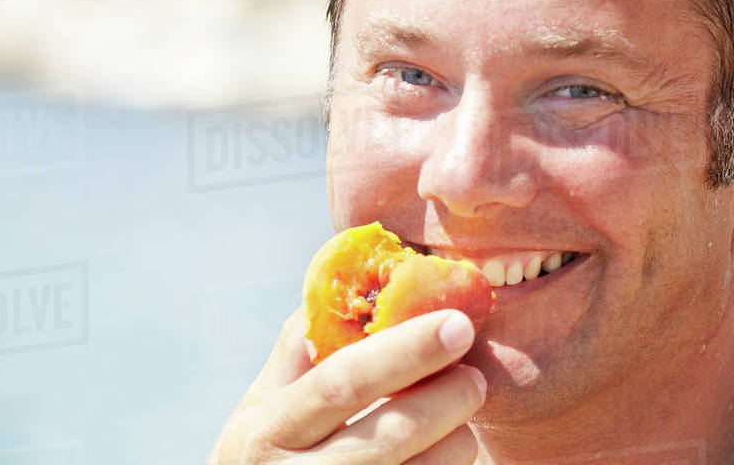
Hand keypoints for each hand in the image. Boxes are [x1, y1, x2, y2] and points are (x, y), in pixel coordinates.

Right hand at [209, 307, 485, 463]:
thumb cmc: (260, 458)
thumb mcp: (257, 409)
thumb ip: (297, 353)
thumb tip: (349, 287)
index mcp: (267, 428)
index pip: (342, 381)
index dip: (403, 351)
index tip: (454, 323)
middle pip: (388, 435)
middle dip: (443, 399)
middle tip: (476, 376)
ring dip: (454, 442)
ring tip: (463, 420)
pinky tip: (446, 452)